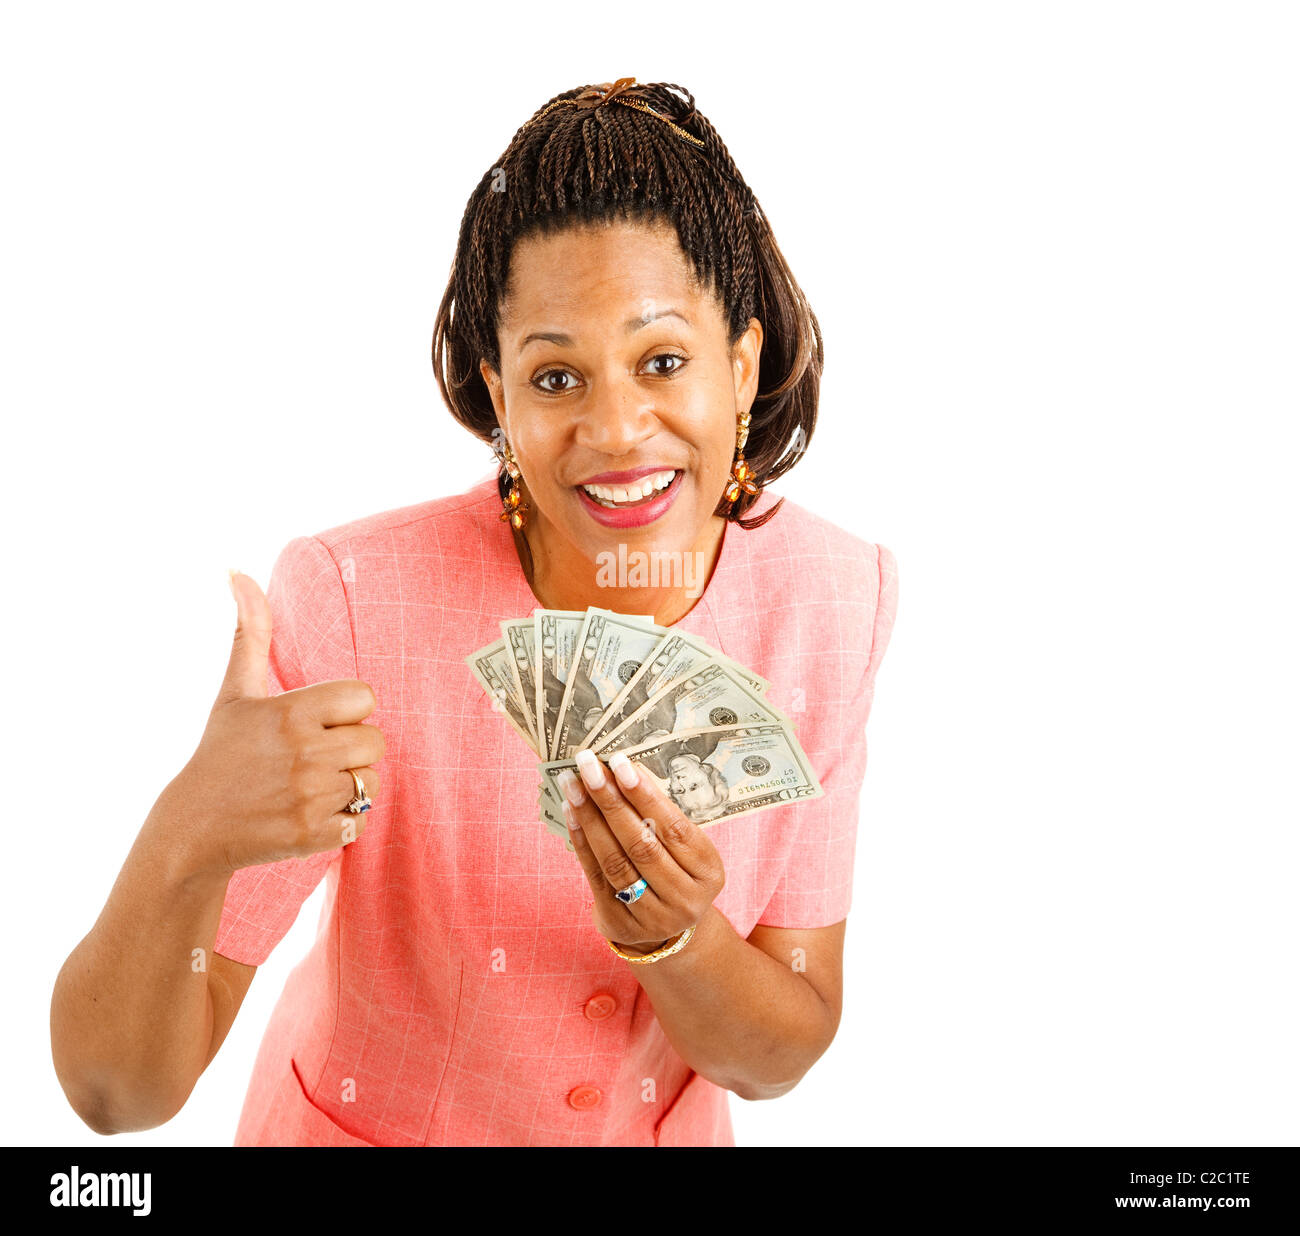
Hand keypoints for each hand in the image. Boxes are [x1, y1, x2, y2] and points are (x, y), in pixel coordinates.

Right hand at [164, 571, 385, 878]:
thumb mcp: (234, 692)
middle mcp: (304, 751)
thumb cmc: (222, 753)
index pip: (365, 698)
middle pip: (376, 741)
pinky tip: (309, 813)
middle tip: (312, 758)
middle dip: (351, 749)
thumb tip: (236, 571)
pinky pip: (362, 819)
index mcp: (292, 711)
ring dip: (348, 786)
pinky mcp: (313, 833)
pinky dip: (342, 820)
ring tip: (308, 786)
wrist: (193, 828)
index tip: (317, 722)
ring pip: (371, 782)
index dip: (346, 711)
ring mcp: (309, 795)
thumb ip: (250, 633)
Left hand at [559, 748, 724, 953]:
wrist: (668, 929)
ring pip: (616, 860)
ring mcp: (652, 916)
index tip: (620, 763)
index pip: (675, 828)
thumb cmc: (676, 870)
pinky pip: (596, 875)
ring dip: (590, 817)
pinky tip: (571, 812)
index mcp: (708, 872)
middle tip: (588, 766)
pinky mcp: (620, 923)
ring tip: (572, 785)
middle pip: (642, 844)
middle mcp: (685, 898)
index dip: (646, 795)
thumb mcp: (685, 848)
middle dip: (611, 800)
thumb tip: (626, 769)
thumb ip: (662, 817)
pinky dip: (582, 840)